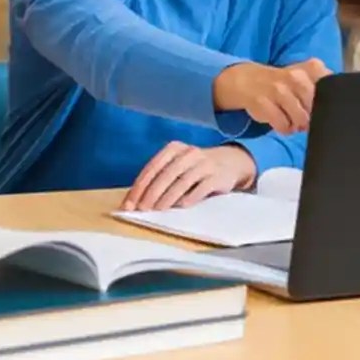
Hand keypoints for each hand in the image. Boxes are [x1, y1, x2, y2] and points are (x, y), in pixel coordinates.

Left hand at [121, 141, 256, 210]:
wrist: (230, 162)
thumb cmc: (195, 167)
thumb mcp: (177, 164)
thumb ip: (160, 177)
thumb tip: (137, 199)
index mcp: (174, 148)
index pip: (152, 168)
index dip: (139, 186)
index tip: (130, 203)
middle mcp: (188, 153)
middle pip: (166, 174)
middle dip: (151, 193)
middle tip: (142, 209)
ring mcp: (204, 164)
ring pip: (182, 181)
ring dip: (168, 198)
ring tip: (158, 210)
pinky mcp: (217, 176)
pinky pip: (201, 188)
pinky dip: (190, 197)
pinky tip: (181, 207)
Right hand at [212, 58, 330, 133]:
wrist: (248, 80)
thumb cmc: (284, 83)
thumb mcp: (307, 76)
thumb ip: (326, 86)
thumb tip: (343, 106)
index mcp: (311, 68)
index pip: (332, 90)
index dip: (331, 105)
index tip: (324, 108)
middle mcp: (296, 77)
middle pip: (317, 109)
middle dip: (313, 118)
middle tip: (306, 117)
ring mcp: (278, 89)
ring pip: (301, 120)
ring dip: (298, 125)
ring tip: (293, 120)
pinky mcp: (263, 103)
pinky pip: (283, 126)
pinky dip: (285, 128)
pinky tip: (282, 122)